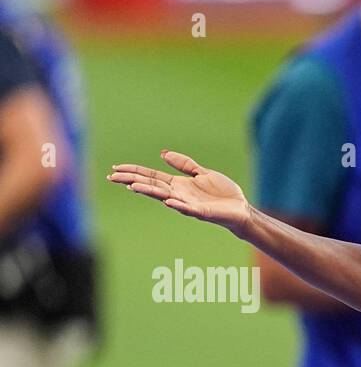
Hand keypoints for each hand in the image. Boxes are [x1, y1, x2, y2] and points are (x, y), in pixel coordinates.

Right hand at [108, 151, 251, 236]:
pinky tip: (168, 201)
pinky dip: (178, 205)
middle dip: (132, 180)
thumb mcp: (202, 173)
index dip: (134, 172)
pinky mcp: (202, 212)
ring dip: (149, 192)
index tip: (116, 168)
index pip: (151, 176)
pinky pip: (188, 209)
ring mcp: (189, 204)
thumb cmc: (223, 193)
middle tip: (113, 177)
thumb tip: (162, 154)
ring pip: (165, 197)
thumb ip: (184, 165)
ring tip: (133, 187)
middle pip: (151, 186)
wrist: (241, 208)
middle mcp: (179, 194)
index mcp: (178, 184)